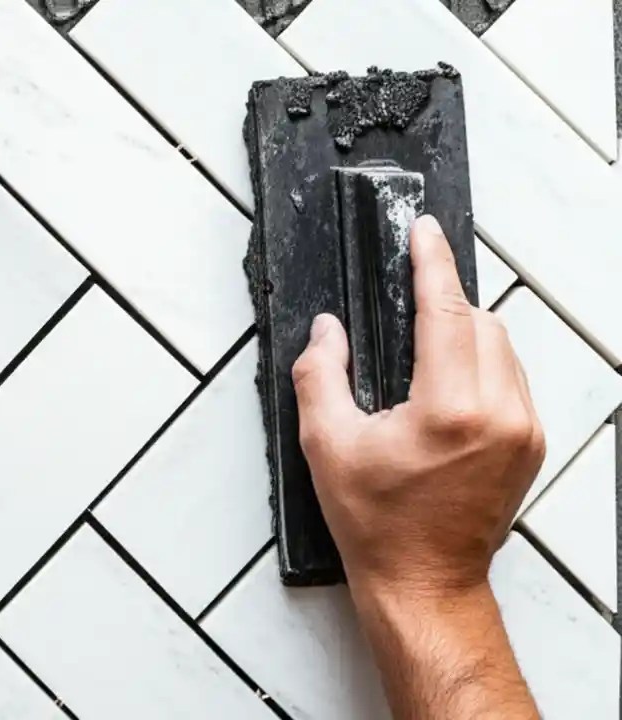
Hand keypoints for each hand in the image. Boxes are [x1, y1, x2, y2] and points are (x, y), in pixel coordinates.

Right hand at [292, 214, 544, 598]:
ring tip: (420, 348)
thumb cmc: (375, 523)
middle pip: (480, 322)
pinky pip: (511, 379)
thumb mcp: (325, 445)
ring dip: (464, 333)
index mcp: (450, 409)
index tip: (423, 230)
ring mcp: (523, 431)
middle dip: (443, 302)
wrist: (422, 582)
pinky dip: (481, 365)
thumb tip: (328, 330)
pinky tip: (445, 384)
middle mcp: (499, 415)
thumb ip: (321, 374)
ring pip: (502, 347)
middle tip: (406, 298)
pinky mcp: (531, 445)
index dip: (432, 264)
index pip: (446, 312)